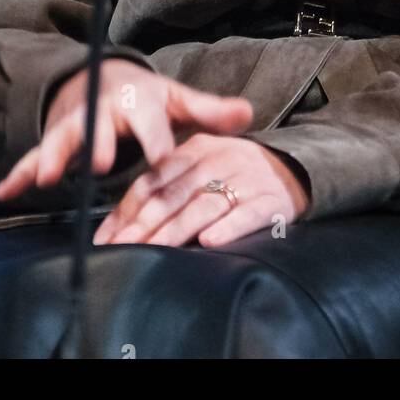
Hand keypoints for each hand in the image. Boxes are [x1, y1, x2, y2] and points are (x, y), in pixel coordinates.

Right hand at [0, 58, 253, 201]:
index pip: (151, 121)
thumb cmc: (151, 100)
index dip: (156, 139)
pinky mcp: (57, 139)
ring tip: (47, 179)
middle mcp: (105, 109)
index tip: (161, 158)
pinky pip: (35, 155)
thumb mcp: (180, 101)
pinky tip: (6, 190)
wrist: (110, 81)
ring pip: (62, 138)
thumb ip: (211, 111)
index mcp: (140, 100)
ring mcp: (76, 124)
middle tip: (97, 165)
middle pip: (100, 126)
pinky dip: (20, 171)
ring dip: (52, 156)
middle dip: (97, 143)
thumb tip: (249, 112)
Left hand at [92, 131, 309, 247]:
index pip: (155, 180)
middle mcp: (218, 161)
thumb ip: (168, 184)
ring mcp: (244, 180)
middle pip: (174, 195)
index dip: (128, 209)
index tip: (107, 237)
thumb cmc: (234, 171)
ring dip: (177, 230)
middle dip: (145, 225)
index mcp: (196, 149)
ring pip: (204, 206)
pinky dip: (228, 228)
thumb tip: (122, 221)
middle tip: (121, 249)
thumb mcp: (201, 163)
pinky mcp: (271, 201)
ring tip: (155, 250)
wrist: (292, 166)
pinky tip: (210, 241)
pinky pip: (247, 215)